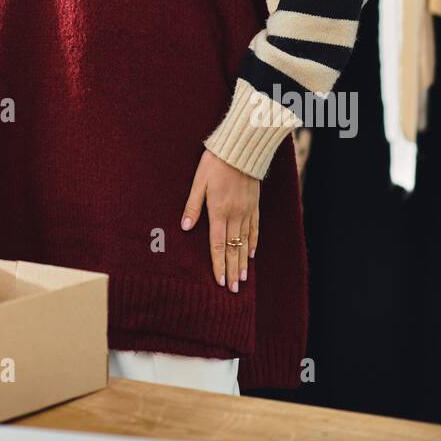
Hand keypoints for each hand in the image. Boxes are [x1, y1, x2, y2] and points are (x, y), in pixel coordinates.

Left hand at [181, 149, 258, 292]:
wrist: (241, 150)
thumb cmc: (215, 164)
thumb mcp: (198, 182)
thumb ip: (192, 206)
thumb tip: (185, 228)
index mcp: (218, 212)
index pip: (217, 245)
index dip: (218, 265)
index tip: (220, 282)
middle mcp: (234, 215)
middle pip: (232, 248)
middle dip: (232, 270)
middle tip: (234, 290)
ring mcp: (246, 211)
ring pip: (245, 242)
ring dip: (242, 261)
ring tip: (242, 279)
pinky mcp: (254, 205)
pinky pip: (254, 228)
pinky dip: (253, 243)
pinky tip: (251, 254)